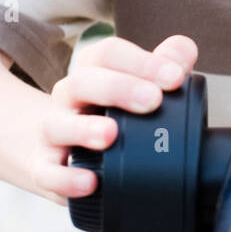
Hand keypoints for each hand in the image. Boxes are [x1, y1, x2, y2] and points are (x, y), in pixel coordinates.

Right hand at [33, 34, 197, 204]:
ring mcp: (54, 133)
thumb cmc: (108, 113)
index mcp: (92, 72)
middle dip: (118, 88)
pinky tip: (89, 182)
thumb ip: (164, 65)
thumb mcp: (137, 85)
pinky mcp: (45, 169)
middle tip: (153, 100)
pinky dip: (66, 179)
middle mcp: (68, 98)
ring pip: (58, 125)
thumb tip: (185, 49)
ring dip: (84, 129)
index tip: (176, 77)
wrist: (60, 148)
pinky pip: (48, 174)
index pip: (109, 53)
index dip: (142, 61)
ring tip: (111, 134)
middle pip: (83, 82)